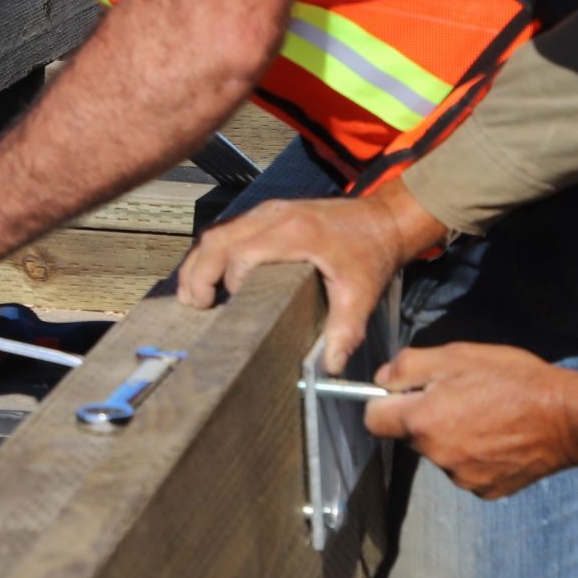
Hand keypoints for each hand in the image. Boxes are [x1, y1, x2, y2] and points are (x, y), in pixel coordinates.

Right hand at [175, 182, 447, 372]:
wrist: (383, 218)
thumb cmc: (371, 252)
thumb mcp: (361, 293)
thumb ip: (345, 330)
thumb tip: (330, 366)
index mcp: (293, 233)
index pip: (241, 255)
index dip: (230, 283)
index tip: (232, 310)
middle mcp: (272, 216)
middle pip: (216, 240)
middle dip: (198, 273)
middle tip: (195, 305)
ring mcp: (266, 211)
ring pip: (216, 233)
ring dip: (199, 262)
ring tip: (194, 296)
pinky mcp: (265, 213)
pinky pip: (227, 230)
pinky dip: (212, 253)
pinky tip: (210, 276)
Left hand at [367, 343, 577, 498]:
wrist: (569, 419)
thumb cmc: (513, 381)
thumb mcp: (455, 356)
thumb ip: (407, 367)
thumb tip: (381, 380)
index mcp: (422, 421)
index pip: (373, 421)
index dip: (382, 404)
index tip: (401, 395)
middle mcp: (436, 455)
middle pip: (408, 436)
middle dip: (421, 418)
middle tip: (456, 398)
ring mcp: (462, 477)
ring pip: (438, 453)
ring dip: (449, 437)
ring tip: (483, 416)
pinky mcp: (486, 490)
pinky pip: (464, 470)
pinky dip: (473, 456)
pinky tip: (497, 438)